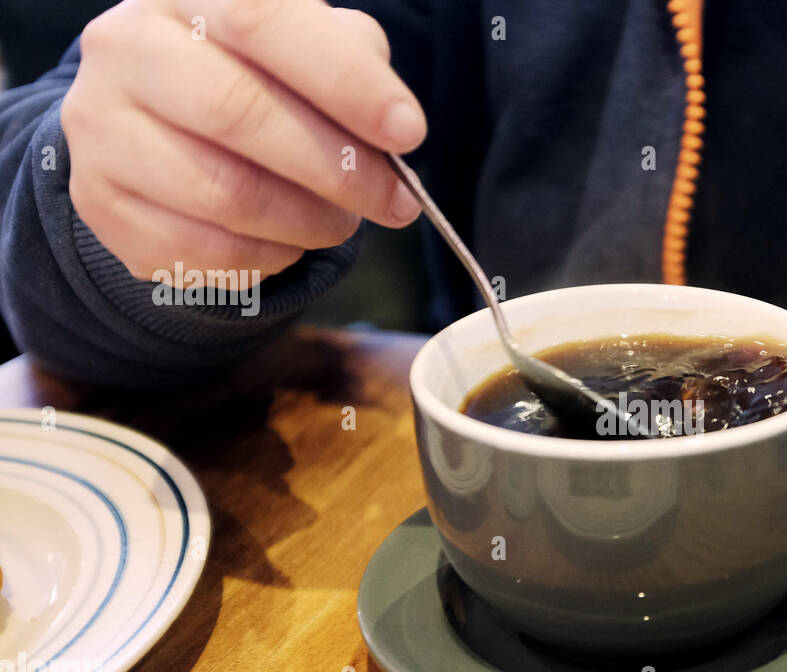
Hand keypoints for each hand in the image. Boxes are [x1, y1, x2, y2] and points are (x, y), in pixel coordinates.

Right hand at [62, 0, 426, 280]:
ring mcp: (102, 130)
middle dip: (338, 169)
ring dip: (308, 221)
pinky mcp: (104, 205)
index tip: (407, 132)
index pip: (264, 22)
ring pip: (224, 194)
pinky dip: (268, 257)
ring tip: (343, 222)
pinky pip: (204, 251)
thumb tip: (392, 124)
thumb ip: (351, 61)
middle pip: (238, 113)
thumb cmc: (253, 76)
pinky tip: (291, 242)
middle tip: (395, 202)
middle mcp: (125, 50)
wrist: (155, 122)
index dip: (345, 81)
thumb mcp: (304, 45)